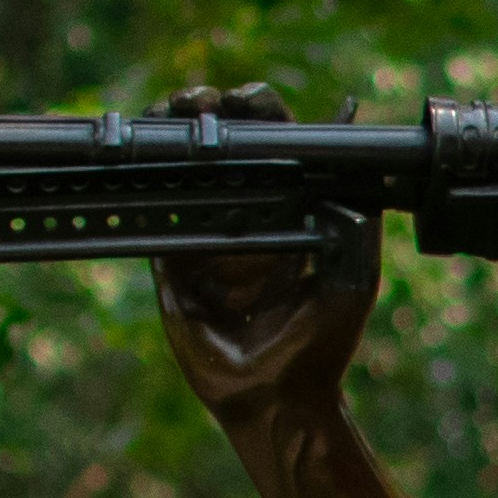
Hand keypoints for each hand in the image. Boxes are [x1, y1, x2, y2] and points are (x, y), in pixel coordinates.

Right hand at [148, 85, 374, 427]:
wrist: (276, 398)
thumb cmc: (322, 344)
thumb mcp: (351, 281)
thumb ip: (354, 229)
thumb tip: (348, 180)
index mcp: (292, 209)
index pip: (276, 142)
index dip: (259, 112)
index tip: (244, 100)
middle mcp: (247, 214)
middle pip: (225, 144)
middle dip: (208, 109)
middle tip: (197, 100)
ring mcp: (206, 237)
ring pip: (185, 169)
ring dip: (172, 135)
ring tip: (167, 114)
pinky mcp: (173, 265)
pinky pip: (156, 217)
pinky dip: (147, 184)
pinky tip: (142, 158)